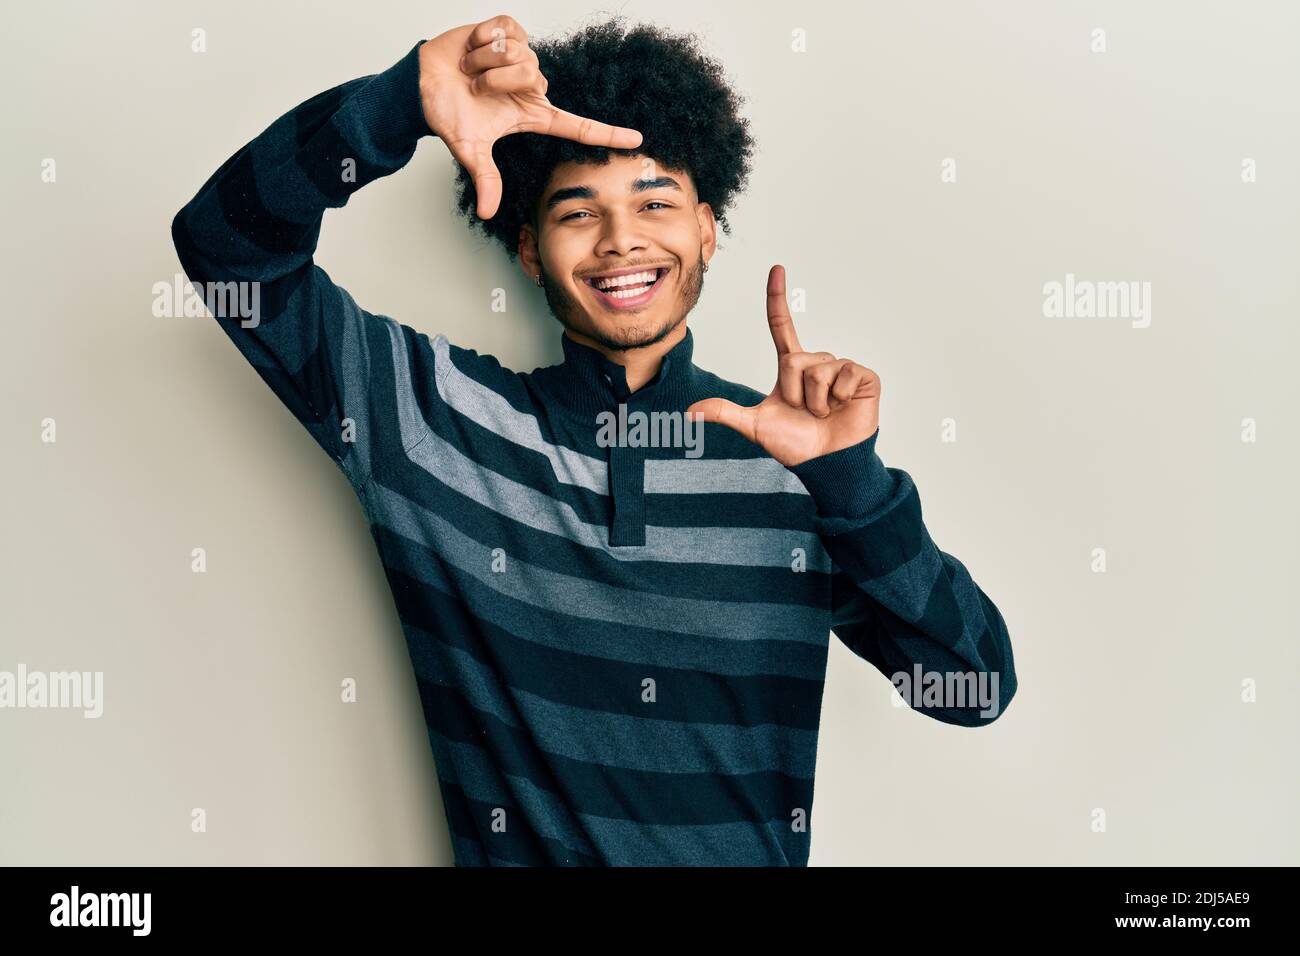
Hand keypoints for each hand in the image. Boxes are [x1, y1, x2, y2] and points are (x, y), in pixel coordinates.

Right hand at [419, 14, 642, 218]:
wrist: (422, 83)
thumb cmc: (448, 114)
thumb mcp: (469, 148)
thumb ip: (485, 177)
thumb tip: (487, 211)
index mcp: (532, 115)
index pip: (577, 126)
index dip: (606, 133)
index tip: (636, 139)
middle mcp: (532, 88)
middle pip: (535, 76)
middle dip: (497, 80)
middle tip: (474, 88)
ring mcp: (522, 57)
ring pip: (519, 53)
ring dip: (485, 62)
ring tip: (470, 71)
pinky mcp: (508, 31)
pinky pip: (506, 30)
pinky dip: (481, 39)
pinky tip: (471, 48)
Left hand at [687, 265, 880, 466]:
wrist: (826, 464)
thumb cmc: (795, 444)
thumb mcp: (754, 426)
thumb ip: (725, 413)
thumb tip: (689, 412)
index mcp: (792, 367)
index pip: (781, 326)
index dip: (777, 299)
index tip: (776, 269)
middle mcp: (816, 362)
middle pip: (795, 359)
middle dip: (796, 391)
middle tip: (805, 411)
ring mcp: (841, 368)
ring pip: (817, 369)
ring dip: (815, 399)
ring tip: (823, 413)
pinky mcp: (862, 376)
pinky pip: (842, 374)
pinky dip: (837, 396)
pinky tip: (842, 407)